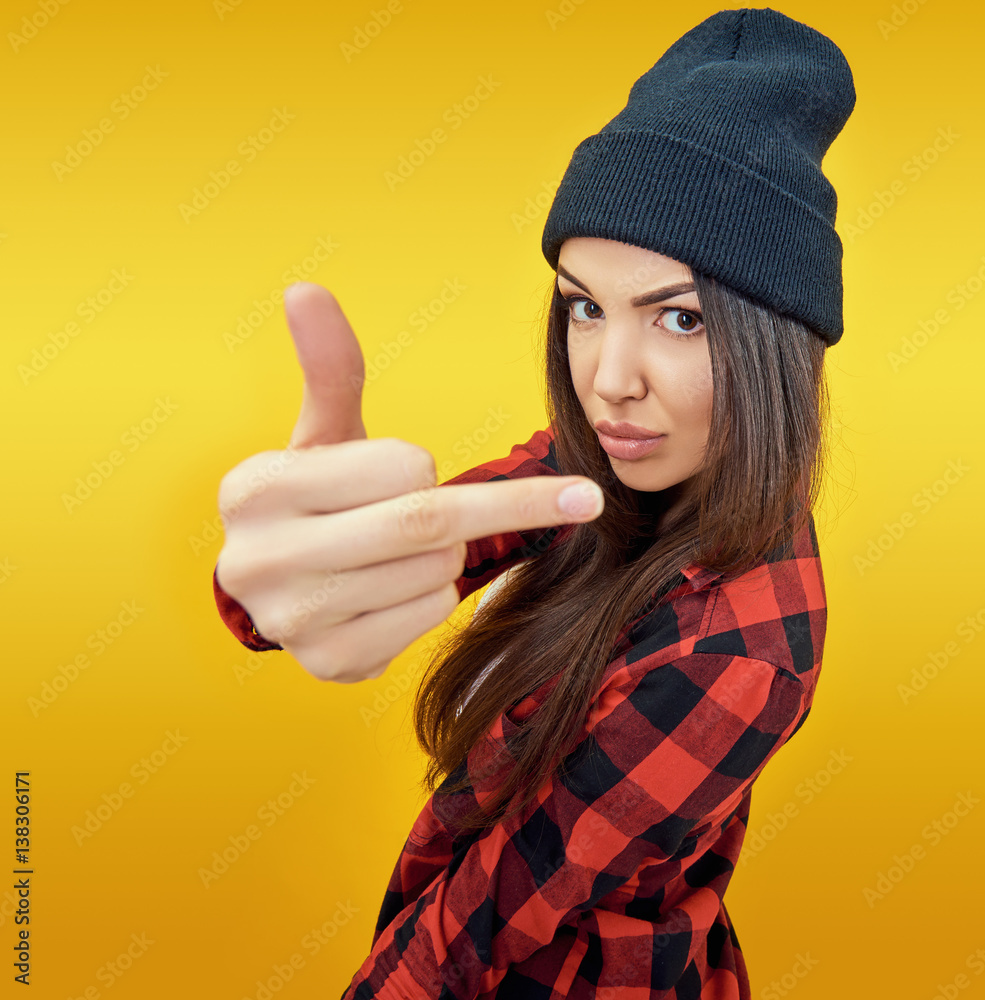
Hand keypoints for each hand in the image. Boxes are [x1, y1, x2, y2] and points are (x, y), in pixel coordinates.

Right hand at [215, 282, 603, 682]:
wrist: (285, 585)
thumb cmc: (316, 498)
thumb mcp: (322, 435)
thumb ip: (329, 370)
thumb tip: (305, 290)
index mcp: (255, 488)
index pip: (405, 467)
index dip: (423, 467)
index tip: (408, 471)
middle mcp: (260, 558)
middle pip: (425, 525)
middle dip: (480, 511)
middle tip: (515, 504)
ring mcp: (292, 619)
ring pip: (435, 572)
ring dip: (449, 554)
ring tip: (407, 549)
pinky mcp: (329, 662)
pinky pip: (429, 616)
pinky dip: (437, 595)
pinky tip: (398, 588)